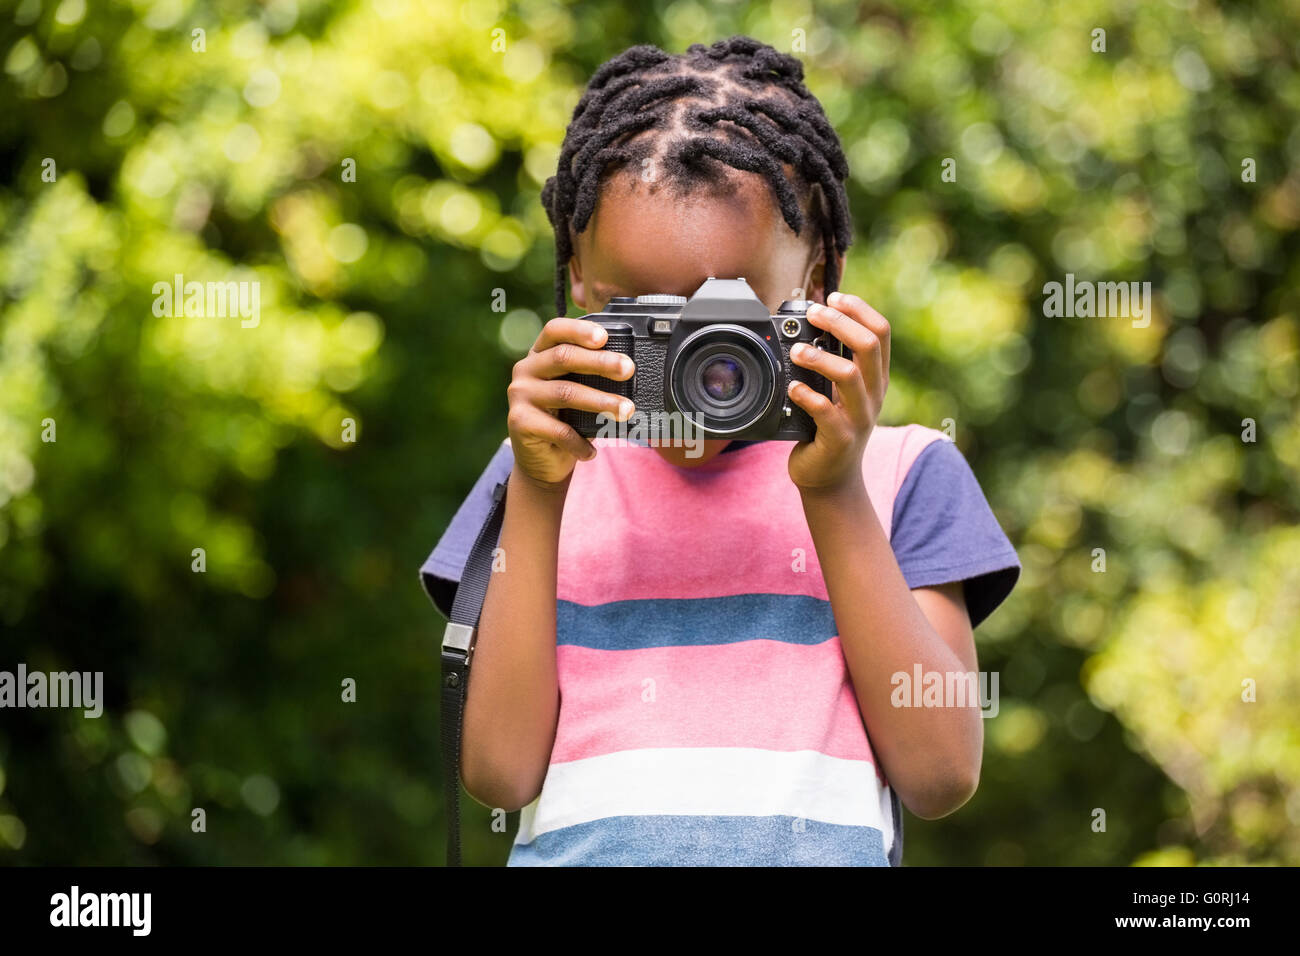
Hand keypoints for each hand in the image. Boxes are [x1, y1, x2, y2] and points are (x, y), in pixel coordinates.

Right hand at [506, 318, 635, 487]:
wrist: (542, 460)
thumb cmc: (567, 419)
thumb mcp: (578, 391)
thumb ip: (592, 376)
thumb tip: (629, 370)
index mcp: (540, 354)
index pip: (555, 330)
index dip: (579, 330)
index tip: (605, 337)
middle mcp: (526, 370)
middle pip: (563, 357)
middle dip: (600, 362)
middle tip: (628, 369)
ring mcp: (520, 395)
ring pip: (565, 393)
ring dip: (600, 402)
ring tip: (626, 411)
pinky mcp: (518, 421)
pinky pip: (558, 430)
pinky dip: (580, 441)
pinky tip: (592, 451)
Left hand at [786, 291, 890, 493]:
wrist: (831, 479)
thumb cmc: (830, 429)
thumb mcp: (840, 393)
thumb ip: (834, 362)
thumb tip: (811, 323)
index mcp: (876, 377)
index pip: (881, 331)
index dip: (858, 308)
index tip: (833, 296)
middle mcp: (873, 394)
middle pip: (869, 344)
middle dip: (839, 322)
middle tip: (813, 313)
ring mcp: (859, 417)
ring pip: (849, 374)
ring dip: (820, 357)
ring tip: (796, 352)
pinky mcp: (840, 439)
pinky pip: (826, 411)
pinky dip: (806, 395)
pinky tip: (791, 388)